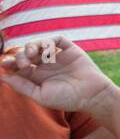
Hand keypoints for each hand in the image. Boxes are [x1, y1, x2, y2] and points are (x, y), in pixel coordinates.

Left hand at [0, 36, 115, 114]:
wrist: (92, 95)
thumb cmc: (67, 99)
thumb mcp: (40, 95)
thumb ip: (21, 86)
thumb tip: (2, 77)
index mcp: (37, 76)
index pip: (19, 65)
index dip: (10, 62)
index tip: (5, 64)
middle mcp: (46, 65)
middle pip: (26, 53)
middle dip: (20, 55)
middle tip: (24, 64)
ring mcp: (58, 56)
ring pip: (39, 44)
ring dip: (31, 46)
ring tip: (32, 54)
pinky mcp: (70, 50)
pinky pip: (56, 40)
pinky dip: (49, 42)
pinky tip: (47, 51)